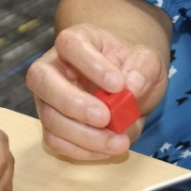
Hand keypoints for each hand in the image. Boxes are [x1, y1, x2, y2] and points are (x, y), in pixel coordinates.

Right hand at [25, 23, 165, 160]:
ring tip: (118, 141)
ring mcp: (48, 98)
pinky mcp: (51, 125)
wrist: (126, 86)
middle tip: (105, 117)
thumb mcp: (148, 61)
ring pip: (49, 116)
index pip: (70, 44)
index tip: (119, 85)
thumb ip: (143, 68)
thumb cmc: (131, 67)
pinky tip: (107, 149)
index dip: (90, 64)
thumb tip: (132, 87)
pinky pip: (55, 141)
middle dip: (72, 102)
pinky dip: (82, 150)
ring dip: (83, 135)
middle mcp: (54, 67)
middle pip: (41, 78)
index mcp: (77, 41)